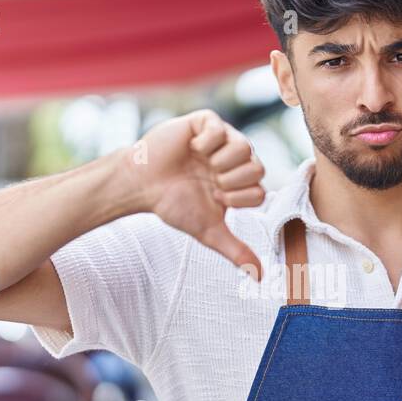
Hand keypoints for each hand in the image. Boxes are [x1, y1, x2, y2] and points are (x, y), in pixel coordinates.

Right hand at [130, 109, 265, 278]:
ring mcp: (221, 139)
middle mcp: (234, 159)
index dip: (237, 199)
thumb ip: (235, 250)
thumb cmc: (173, 205)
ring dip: (220, 163)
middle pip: (257, 168)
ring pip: (244, 147)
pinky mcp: (204, 122)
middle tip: (209, 182)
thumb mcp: (208, 231)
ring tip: (201, 165)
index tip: (216, 199)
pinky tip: (191, 149)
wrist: (141, 186)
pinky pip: (221, 128)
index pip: (260, 190)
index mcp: (238, 181)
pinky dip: (205, 144)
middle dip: (231, 182)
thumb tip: (259, 278)